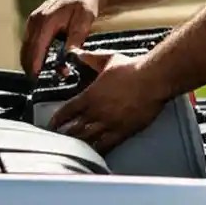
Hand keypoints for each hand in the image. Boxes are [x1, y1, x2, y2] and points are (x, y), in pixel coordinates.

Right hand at [20, 0, 99, 77]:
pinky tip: (49, 64)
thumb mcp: (84, 20)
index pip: (35, 49)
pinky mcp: (35, 26)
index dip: (35, 67)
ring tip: (52, 75)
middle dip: (33, 69)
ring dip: (34, 64)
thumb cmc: (85, 4)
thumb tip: (69, 56)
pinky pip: (30, 46)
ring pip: (27, 50)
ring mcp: (32, 24)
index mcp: (44, 20)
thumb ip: (75, 38)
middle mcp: (34, 22)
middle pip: (26, 52)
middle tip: (46, 83)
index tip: (38, 82)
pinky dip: (36, 57)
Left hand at [49, 50, 170, 153]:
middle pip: (74, 129)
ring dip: (79, 144)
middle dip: (65, 135)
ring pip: (88, 139)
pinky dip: (98, 150)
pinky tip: (93, 154)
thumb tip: (75, 52)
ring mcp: (109, 123)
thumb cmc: (131, 68)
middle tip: (59, 140)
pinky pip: (107, 145)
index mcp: (90, 96)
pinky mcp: (123, 131)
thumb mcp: (107, 59)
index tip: (52, 125)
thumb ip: (89, 57)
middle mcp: (96, 112)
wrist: (153, 79)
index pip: (66, 112)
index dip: (57, 120)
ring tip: (72, 149)